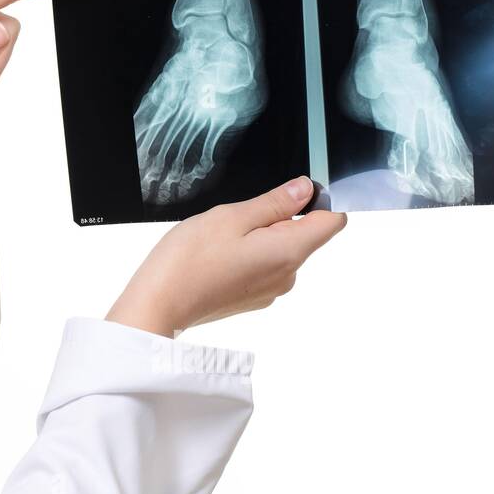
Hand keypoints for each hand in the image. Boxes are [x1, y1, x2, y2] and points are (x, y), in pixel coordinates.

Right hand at [106, 176, 346, 335]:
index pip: (333, 220)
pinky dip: (246, 255)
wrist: (159, 304)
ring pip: (280, 249)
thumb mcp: (232, 216)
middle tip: (238, 217)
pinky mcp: (253, 298)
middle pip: (304, 235)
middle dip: (279, 217)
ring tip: (221, 239)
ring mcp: (271, 290)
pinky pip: (262, 267)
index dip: (319, 199)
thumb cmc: (189, 260)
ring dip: (258, 236)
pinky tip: (217, 256)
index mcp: (289, 252)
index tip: (289, 192)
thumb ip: (275, 202)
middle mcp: (288, 275)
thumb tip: (305, 189)